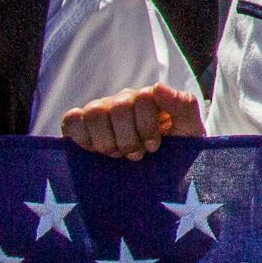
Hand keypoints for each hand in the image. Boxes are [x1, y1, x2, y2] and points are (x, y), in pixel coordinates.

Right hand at [61, 84, 203, 159]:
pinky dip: (82, 137)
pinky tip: (95, 150)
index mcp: (150, 98)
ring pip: (95, 112)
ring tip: (117, 153)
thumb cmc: (175, 151)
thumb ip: (183, 106)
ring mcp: (101, 110)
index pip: (143, 98)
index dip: (147, 127)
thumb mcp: (190, 131)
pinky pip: (72, 120)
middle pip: (119, 107)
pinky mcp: (80, 124)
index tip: (153, 146)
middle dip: (128, 139)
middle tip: (136, 155)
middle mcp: (124, 100)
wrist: (158, 175)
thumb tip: (157, 86)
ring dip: (107, 141)